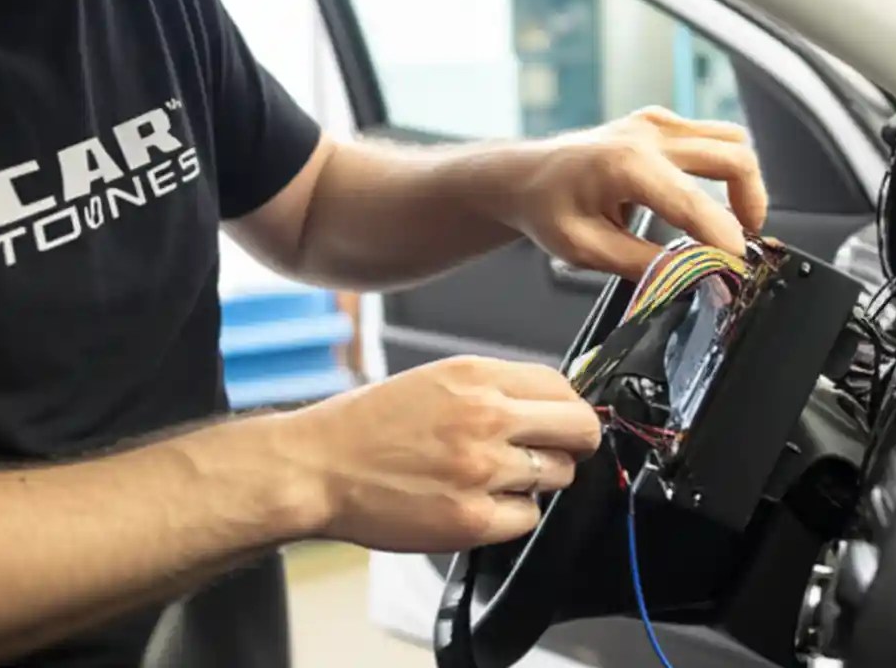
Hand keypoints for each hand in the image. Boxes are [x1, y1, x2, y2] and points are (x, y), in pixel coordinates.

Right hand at [288, 356, 600, 552]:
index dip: (567, 407)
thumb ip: (493, 388)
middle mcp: (485, 418)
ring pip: (558, 475)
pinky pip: (527, 517)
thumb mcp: (434, 380)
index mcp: (475, 376)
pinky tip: (477, 502)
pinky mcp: (472, 518)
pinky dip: (511, 514)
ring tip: (495, 477)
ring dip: (537, 479)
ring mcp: (481, 470)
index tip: (559, 421)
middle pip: (579, 429)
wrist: (316, 468)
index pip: (563, 387)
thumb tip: (548, 405)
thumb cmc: (366, 425)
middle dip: (574, 442)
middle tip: (555, 451)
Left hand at [486, 106, 767, 279]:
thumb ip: (644, 264)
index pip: (693, 204)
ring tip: (733, 221)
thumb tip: (693, 275)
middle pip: (733, 156)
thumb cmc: (546, 209)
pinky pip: (711, 137)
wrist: (523, 176)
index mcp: (625, 164)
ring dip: (742, 182)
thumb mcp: (587, 250)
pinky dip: (722, 168)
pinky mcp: (660, 123)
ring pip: (730, 140)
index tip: (736, 268)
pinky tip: (704, 200)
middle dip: (751, 203)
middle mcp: (646, 135)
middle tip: (744, 243)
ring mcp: (655, 123)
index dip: (724, 239)